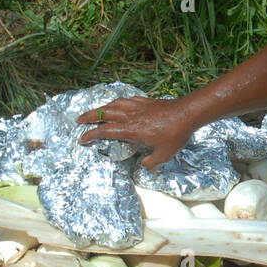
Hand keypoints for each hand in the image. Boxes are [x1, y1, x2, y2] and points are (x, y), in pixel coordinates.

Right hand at [76, 95, 194, 168]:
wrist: (188, 113)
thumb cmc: (176, 135)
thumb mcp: (164, 155)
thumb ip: (151, 163)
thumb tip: (143, 166)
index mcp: (131, 130)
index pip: (105, 131)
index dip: (91, 135)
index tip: (82, 139)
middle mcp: (131, 116)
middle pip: (104, 114)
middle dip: (89, 117)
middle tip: (78, 120)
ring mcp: (138, 107)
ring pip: (114, 104)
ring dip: (101, 108)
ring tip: (95, 112)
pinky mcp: (146, 101)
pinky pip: (127, 100)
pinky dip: (118, 102)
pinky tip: (118, 104)